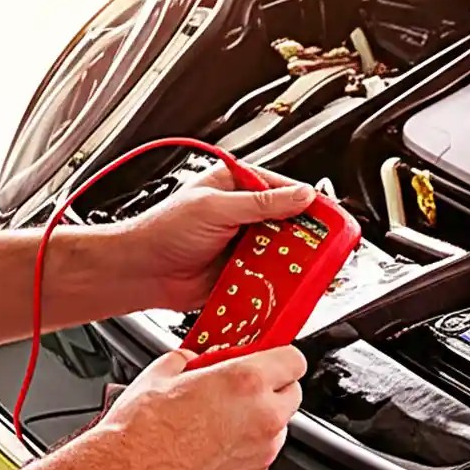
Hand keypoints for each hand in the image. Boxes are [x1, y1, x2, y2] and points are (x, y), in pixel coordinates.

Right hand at [83, 346, 306, 469]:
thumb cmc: (138, 432)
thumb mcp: (161, 374)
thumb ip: (189, 360)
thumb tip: (192, 359)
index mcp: (246, 382)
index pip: (294, 359)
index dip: (279, 358)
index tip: (268, 360)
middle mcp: (262, 418)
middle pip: (292, 394)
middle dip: (272, 388)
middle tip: (241, 389)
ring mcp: (260, 453)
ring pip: (278, 427)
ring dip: (259, 421)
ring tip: (219, 422)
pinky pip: (260, 456)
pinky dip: (246, 451)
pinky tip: (213, 448)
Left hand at [120, 164, 316, 310]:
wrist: (140, 272)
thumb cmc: (162, 230)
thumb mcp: (216, 208)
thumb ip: (262, 203)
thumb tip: (301, 195)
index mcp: (235, 185)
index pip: (283, 189)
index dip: (308, 203)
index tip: (329, 217)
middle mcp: (243, 214)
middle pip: (289, 222)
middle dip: (307, 236)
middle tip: (326, 246)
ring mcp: (244, 244)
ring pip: (283, 251)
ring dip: (295, 260)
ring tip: (312, 267)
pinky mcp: (242, 272)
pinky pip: (270, 275)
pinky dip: (280, 281)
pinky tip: (289, 284)